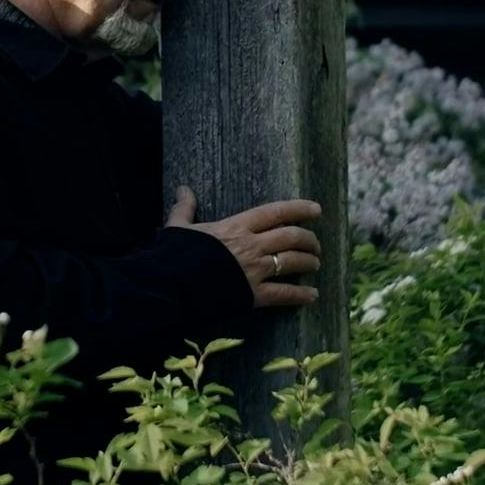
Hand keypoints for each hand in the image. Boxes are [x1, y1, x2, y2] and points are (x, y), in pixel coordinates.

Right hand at [166, 185, 321, 308]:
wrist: (168, 285)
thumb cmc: (173, 255)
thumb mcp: (178, 227)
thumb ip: (185, 208)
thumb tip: (183, 189)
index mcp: (236, 226)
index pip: (275, 212)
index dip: (299, 208)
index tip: (316, 209)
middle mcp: (251, 245)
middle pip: (291, 236)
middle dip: (309, 240)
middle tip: (316, 244)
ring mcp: (254, 270)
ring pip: (292, 261)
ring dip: (309, 262)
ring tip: (316, 264)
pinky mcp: (252, 295)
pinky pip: (284, 294)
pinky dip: (301, 295)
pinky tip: (312, 296)